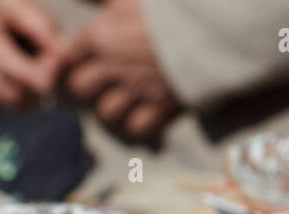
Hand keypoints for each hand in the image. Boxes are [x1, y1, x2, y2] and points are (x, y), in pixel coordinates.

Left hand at [58, 0, 179, 140]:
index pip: (66, 56)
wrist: (222, 23)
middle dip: (87, 85)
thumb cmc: (176, 4)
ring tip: (122, 97)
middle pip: (79, 88)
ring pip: (104, 112)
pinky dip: (137, 122)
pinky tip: (144, 110)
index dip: (69, 59)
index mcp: (102, 35)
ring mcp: (136, 90)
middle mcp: (113, 66)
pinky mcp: (160, 108)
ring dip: (111, 106)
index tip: (73, 61)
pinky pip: (135, 127)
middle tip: (98, 80)